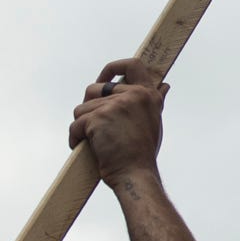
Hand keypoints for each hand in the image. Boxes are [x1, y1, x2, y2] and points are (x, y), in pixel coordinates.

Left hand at [67, 59, 167, 186]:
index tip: (104, 76)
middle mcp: (133, 96)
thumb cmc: (143, 153)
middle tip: (92, 123)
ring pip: (82, 107)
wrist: (135, 175)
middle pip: (96, 88)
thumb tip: (164, 86)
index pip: (133, 65)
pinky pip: (76, 124)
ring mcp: (114, 105)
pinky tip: (81, 146)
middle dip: (89, 107)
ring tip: (93, 140)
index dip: (114, 67)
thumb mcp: (153, 122)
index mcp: (148, 95)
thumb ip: (153, 102)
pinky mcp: (97, 118)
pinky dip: (75, 137)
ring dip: (82, 125)